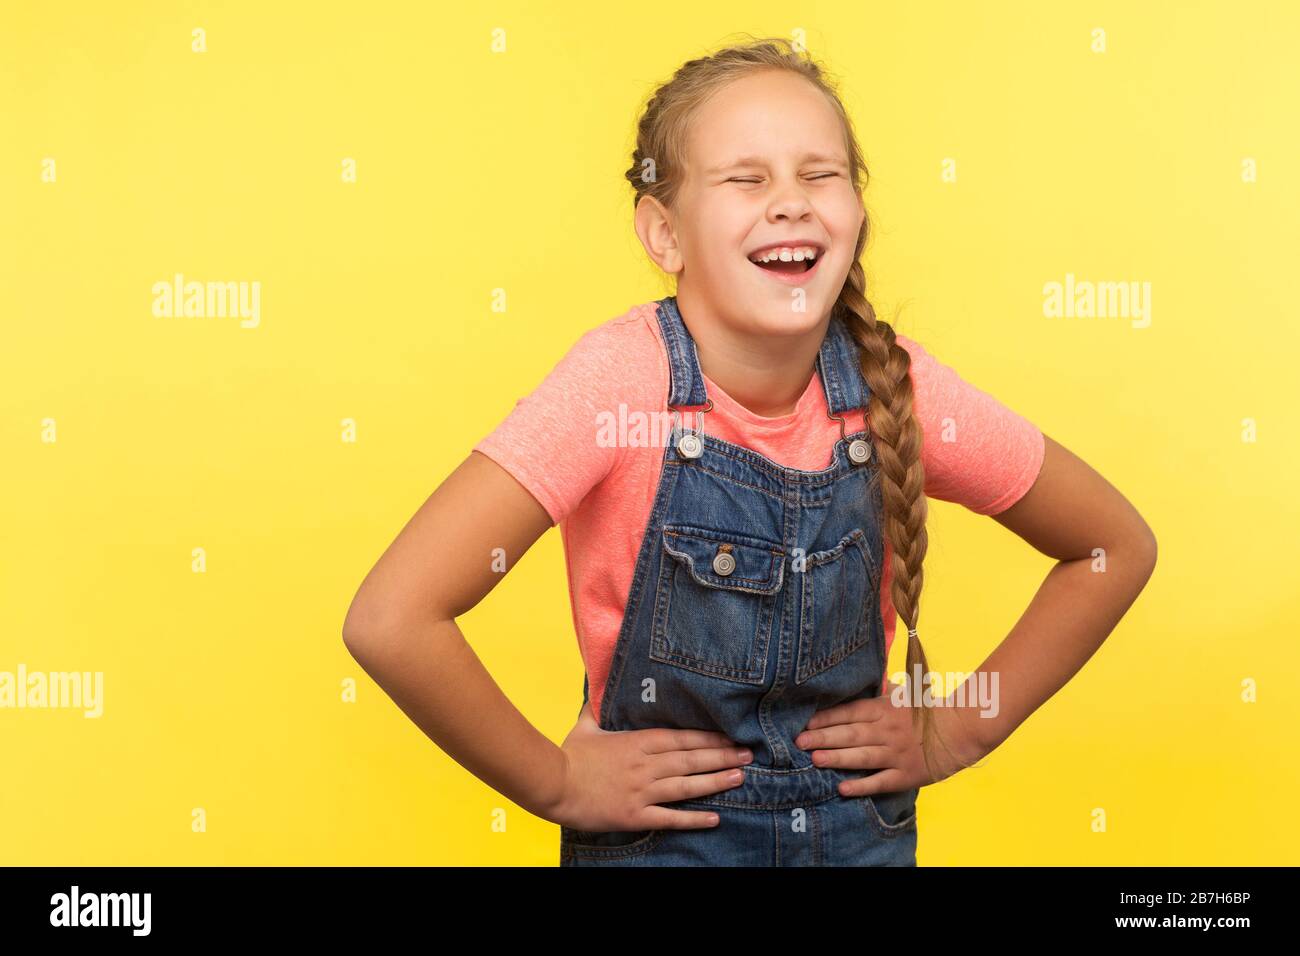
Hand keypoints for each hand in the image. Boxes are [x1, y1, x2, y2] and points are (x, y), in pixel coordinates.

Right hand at [543, 700, 754, 831]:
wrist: (553, 784)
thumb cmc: (569, 755)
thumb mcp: (586, 725)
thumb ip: (598, 708)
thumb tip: (599, 685)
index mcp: (636, 742)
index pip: (680, 738)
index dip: (708, 738)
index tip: (730, 735)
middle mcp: (644, 765)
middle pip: (690, 760)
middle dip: (721, 756)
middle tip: (748, 754)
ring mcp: (641, 791)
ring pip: (686, 786)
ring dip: (715, 782)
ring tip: (740, 777)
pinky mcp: (634, 815)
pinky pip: (669, 817)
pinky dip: (693, 818)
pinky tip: (715, 817)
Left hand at [795, 680, 988, 796]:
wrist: (963, 729)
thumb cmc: (928, 710)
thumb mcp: (902, 695)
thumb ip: (878, 694)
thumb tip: (855, 686)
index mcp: (886, 709)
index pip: (851, 712)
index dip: (827, 718)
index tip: (805, 723)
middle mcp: (888, 731)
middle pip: (852, 734)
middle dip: (823, 737)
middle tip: (799, 742)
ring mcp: (897, 754)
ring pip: (863, 757)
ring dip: (837, 758)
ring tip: (814, 760)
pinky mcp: (907, 775)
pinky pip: (881, 781)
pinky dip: (862, 785)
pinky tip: (843, 788)